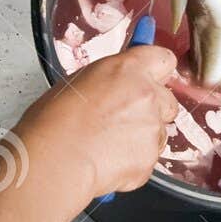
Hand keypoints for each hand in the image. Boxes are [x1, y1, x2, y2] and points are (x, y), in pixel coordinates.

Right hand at [13, 46, 178, 203]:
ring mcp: (152, 128)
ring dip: (142, 138)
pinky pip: (149, 158)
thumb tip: (115, 84)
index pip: (162, 59)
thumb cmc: (53, 123)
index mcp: (127, 69)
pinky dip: (134, 162)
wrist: (55, 160)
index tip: (153, 76)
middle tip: (126, 119)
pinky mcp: (150, 158)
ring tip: (109, 145)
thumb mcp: (77, 83)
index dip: (157, 71)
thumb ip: (109, 81)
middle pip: (167, 99)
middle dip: (153, 110)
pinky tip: (108, 161)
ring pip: (159, 132)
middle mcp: (146, 95)